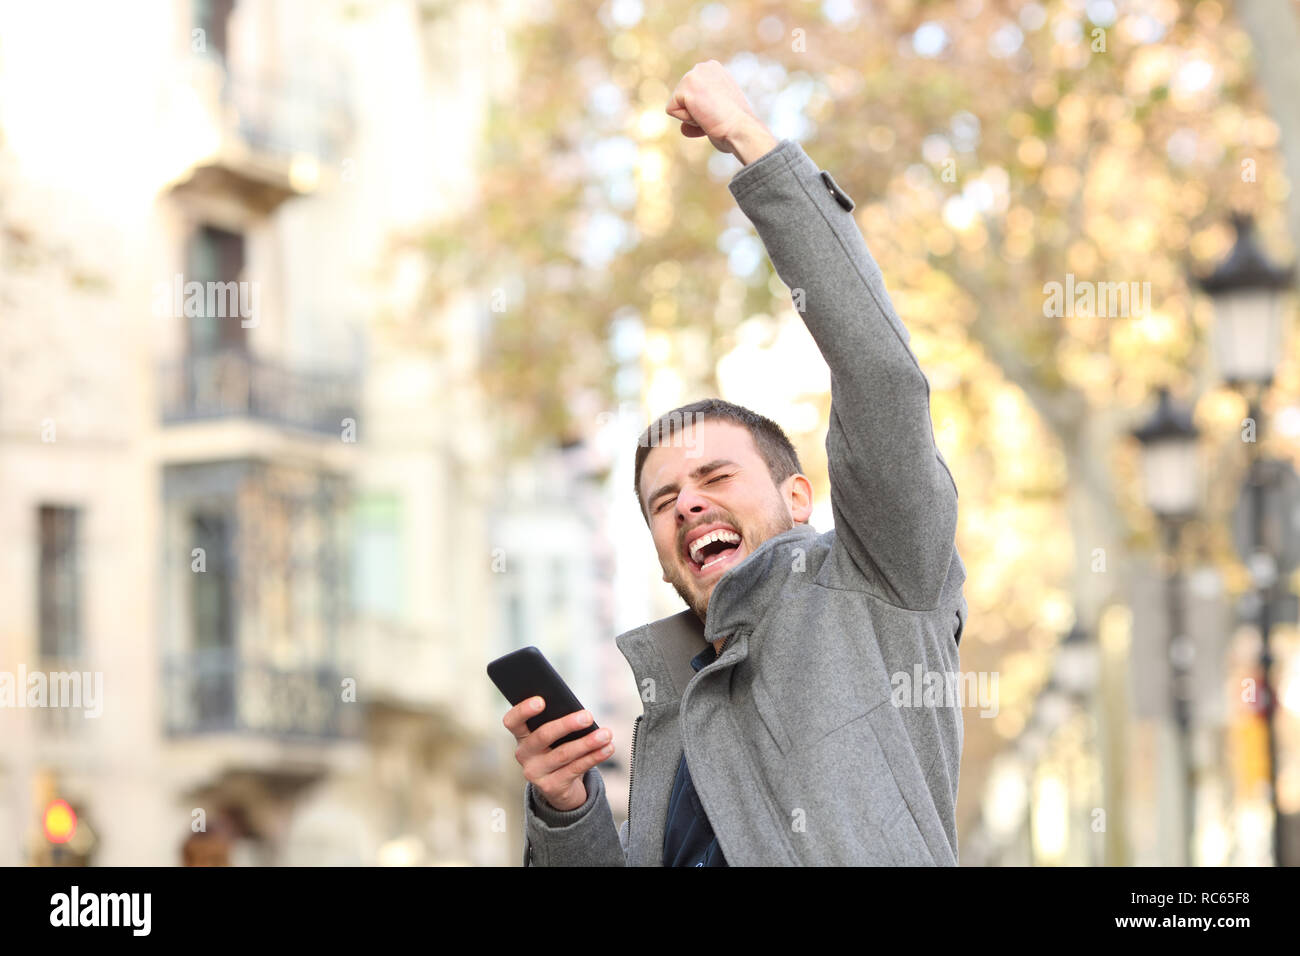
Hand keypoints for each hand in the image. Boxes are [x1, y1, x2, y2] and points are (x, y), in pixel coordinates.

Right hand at [505, 697, 614, 811]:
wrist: (559, 786)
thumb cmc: (557, 748)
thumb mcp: (554, 736)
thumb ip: (558, 722)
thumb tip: (581, 714)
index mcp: (521, 735)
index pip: (512, 721)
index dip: (523, 710)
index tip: (541, 701)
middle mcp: (524, 754)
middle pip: (543, 736)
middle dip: (567, 724)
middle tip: (588, 716)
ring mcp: (535, 773)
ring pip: (563, 754)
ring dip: (587, 743)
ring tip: (606, 734)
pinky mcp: (551, 787)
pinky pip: (575, 769)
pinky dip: (594, 757)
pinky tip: (607, 748)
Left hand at [665, 59, 776, 163]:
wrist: (741, 129)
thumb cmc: (736, 126)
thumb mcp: (720, 111)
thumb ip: (703, 110)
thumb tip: (683, 128)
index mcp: (713, 69)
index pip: (692, 93)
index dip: (702, 109)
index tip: (719, 112)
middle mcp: (703, 66)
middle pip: (682, 97)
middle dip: (695, 113)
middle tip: (715, 115)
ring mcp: (693, 75)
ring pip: (676, 104)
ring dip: (691, 117)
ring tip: (710, 115)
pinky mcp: (685, 87)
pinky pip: (671, 110)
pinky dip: (685, 120)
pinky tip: (703, 116)